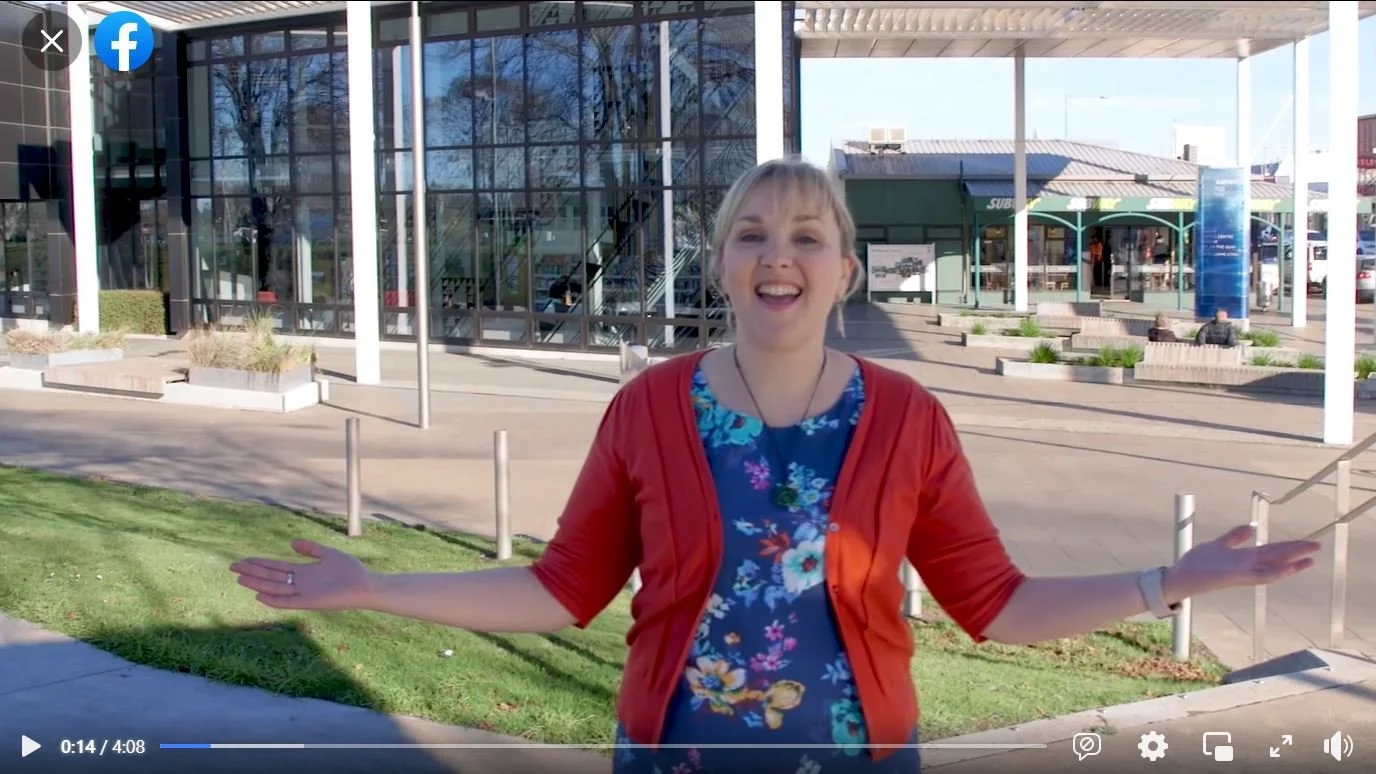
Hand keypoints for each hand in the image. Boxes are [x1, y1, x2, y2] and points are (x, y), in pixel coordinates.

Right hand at [229, 539, 374, 610]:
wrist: (366, 585)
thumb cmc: (351, 570)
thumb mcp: (328, 554)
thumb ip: (310, 549)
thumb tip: (290, 543)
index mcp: (304, 571)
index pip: (276, 567)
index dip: (260, 564)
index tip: (243, 560)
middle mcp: (300, 583)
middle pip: (271, 577)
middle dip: (252, 572)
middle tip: (233, 567)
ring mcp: (304, 593)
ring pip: (275, 588)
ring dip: (258, 583)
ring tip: (240, 578)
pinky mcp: (310, 602)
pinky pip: (288, 602)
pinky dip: (274, 599)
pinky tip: (259, 595)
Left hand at [1164, 524, 1320, 603]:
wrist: (1179, 577)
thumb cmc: (1197, 563)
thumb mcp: (1217, 545)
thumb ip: (1234, 537)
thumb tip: (1252, 527)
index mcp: (1243, 557)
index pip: (1271, 550)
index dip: (1289, 546)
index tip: (1308, 543)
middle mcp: (1245, 565)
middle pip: (1276, 556)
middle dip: (1296, 552)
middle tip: (1318, 546)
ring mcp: (1241, 572)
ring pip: (1272, 567)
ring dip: (1291, 564)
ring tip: (1310, 559)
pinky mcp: (1233, 578)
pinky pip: (1257, 577)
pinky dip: (1272, 573)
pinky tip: (1285, 570)